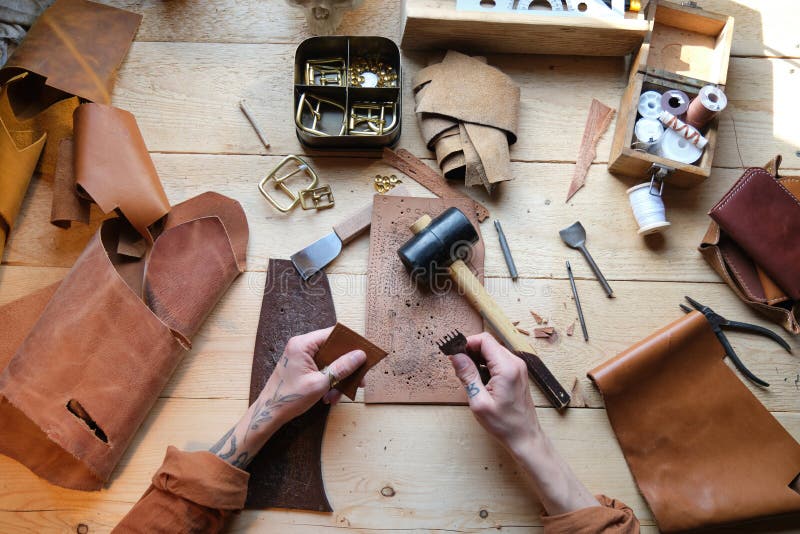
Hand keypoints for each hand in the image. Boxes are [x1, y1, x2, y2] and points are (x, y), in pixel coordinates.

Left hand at [209, 327, 365, 468]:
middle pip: (333, 349)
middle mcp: (302, 346)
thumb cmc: (289, 397)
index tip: (364, 354)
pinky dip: (328, 382)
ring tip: (337, 396)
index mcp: (303, 344)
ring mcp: (302, 357)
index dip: (350, 343)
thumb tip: (360, 355)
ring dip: (337, 379)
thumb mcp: (320, 383)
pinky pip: (322, 369)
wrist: (269, 413)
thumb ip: (341, 367)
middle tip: (358, 380)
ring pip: (329, 362)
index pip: (332, 334)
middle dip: (345, 367)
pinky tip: (329, 397)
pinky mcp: (302, 367)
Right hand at [448, 332, 540, 453]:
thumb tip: (456, 356)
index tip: (454, 355)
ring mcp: (518, 367)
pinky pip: (498, 360)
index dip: (467, 344)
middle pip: (488, 344)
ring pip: (492, 351)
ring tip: (469, 377)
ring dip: (477, 359)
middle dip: (470, 352)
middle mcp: (515, 363)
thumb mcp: (479, 401)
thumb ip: (467, 375)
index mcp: (507, 367)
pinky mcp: (517, 373)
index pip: (484, 340)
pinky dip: (486, 365)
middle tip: (458, 368)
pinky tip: (479, 381)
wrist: (525, 437)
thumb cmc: (504, 424)